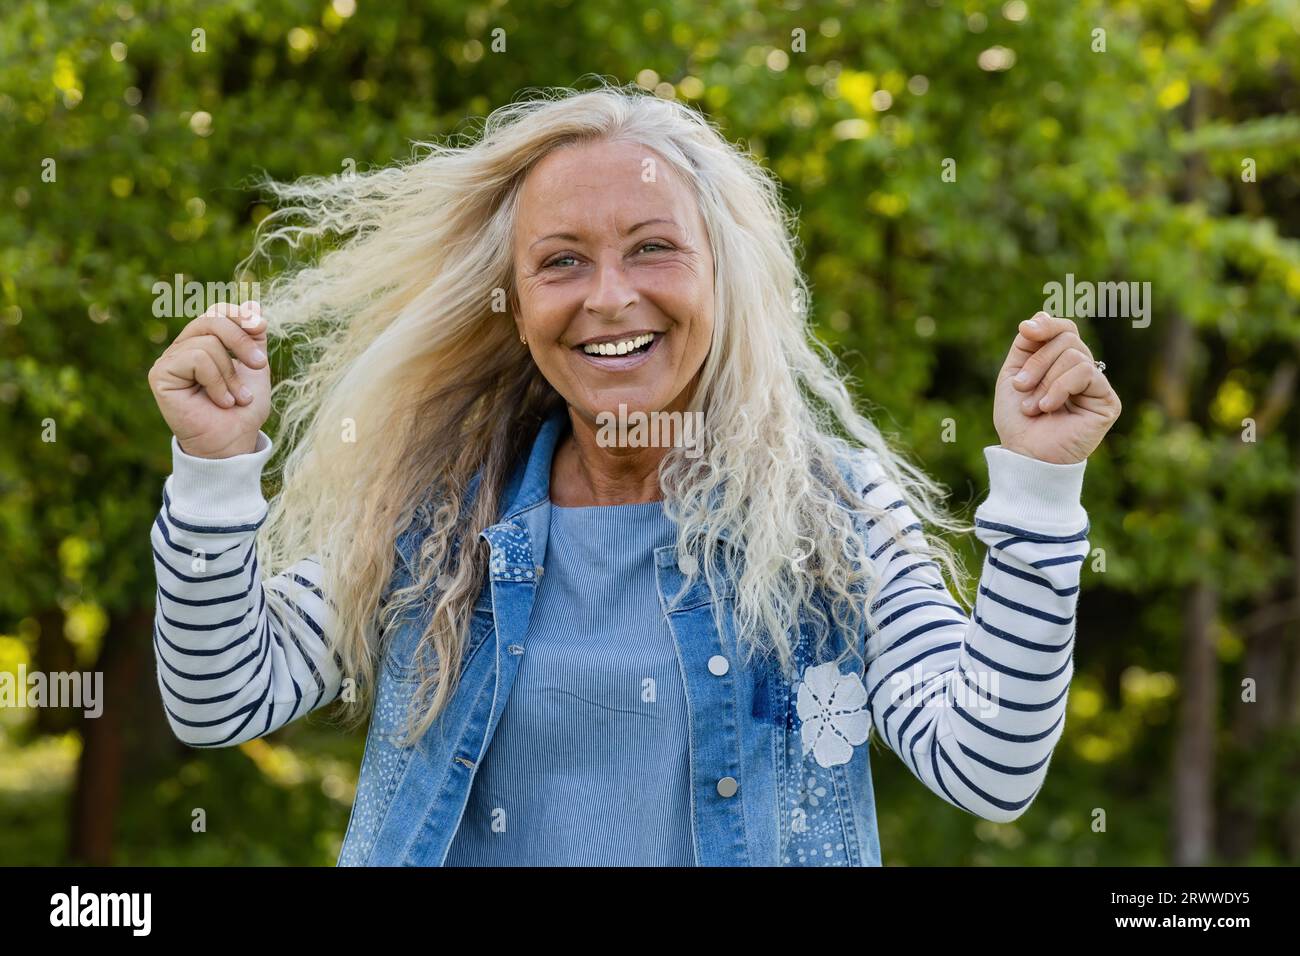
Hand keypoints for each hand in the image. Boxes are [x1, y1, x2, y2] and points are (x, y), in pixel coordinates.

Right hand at [147, 301, 270, 458]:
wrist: (234, 441)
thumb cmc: (244, 408)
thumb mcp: (255, 366)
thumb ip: (252, 335)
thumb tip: (253, 302)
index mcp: (203, 342)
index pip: (217, 312)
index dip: (239, 315)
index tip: (261, 327)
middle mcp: (183, 347)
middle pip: (212, 319)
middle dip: (242, 341)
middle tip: (259, 365)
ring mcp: (169, 359)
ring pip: (207, 342)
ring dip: (231, 374)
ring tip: (236, 397)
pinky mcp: (160, 374)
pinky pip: (197, 358)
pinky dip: (217, 381)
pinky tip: (221, 401)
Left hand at [993, 312, 1120, 464]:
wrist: (1024, 454)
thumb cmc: (1017, 420)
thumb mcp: (1013, 375)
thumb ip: (1027, 345)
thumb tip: (1041, 315)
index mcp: (1061, 364)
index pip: (1065, 329)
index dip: (1047, 325)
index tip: (1026, 330)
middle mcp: (1083, 372)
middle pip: (1067, 338)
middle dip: (1037, 360)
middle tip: (1020, 386)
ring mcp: (1097, 386)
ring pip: (1074, 354)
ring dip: (1044, 379)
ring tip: (1032, 405)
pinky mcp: (1107, 401)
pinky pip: (1085, 372)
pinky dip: (1060, 387)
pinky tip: (1048, 407)